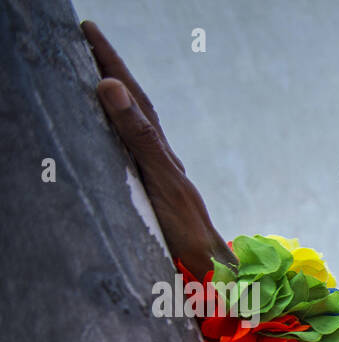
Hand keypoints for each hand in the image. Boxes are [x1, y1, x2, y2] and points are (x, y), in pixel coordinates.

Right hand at [81, 21, 231, 276]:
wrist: (208, 269)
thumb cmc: (187, 230)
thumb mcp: (163, 179)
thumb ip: (139, 137)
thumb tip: (112, 87)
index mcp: (159, 150)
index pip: (133, 98)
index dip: (112, 63)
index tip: (89, 30)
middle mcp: (159, 158)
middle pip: (133, 105)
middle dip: (109, 70)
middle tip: (85, 38)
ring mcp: (157, 175)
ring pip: (132, 126)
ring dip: (113, 98)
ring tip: (92, 71)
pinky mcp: (153, 194)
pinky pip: (129, 152)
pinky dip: (116, 132)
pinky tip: (111, 133)